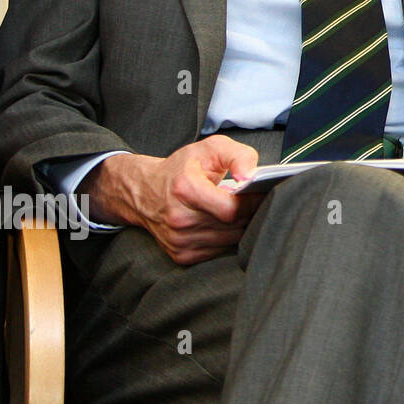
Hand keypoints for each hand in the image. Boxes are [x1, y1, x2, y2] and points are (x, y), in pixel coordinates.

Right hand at [84, 135, 263, 264]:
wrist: (145, 191)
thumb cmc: (181, 169)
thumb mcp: (212, 148)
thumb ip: (239, 156)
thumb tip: (252, 177)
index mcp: (185, 189)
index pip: (232, 209)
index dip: (252, 201)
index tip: (258, 192)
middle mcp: (179, 218)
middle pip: (233, 226)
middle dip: (248, 212)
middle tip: (247, 199)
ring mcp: (179, 240)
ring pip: (230, 240)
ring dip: (238, 225)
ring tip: (232, 209)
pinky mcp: (181, 255)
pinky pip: (219, 251)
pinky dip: (226, 237)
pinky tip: (220, 222)